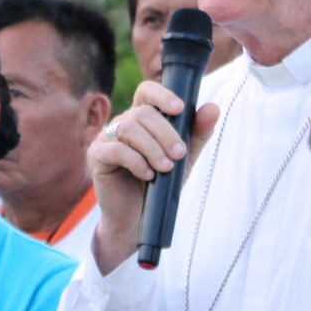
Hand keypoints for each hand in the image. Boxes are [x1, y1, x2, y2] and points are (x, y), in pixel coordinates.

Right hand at [89, 81, 218, 273]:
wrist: (138, 219)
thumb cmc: (160, 186)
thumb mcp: (185, 158)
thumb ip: (197, 134)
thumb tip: (213, 108)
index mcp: (142, 119)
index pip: (147, 91)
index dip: (162, 95)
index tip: (179, 109)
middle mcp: (122, 124)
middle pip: (142, 112)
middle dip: (165, 132)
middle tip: (179, 154)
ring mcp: (106, 138)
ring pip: (129, 128)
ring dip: (152, 148)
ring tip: (165, 168)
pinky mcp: (97, 156)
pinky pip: (116, 149)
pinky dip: (136, 161)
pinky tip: (147, 175)